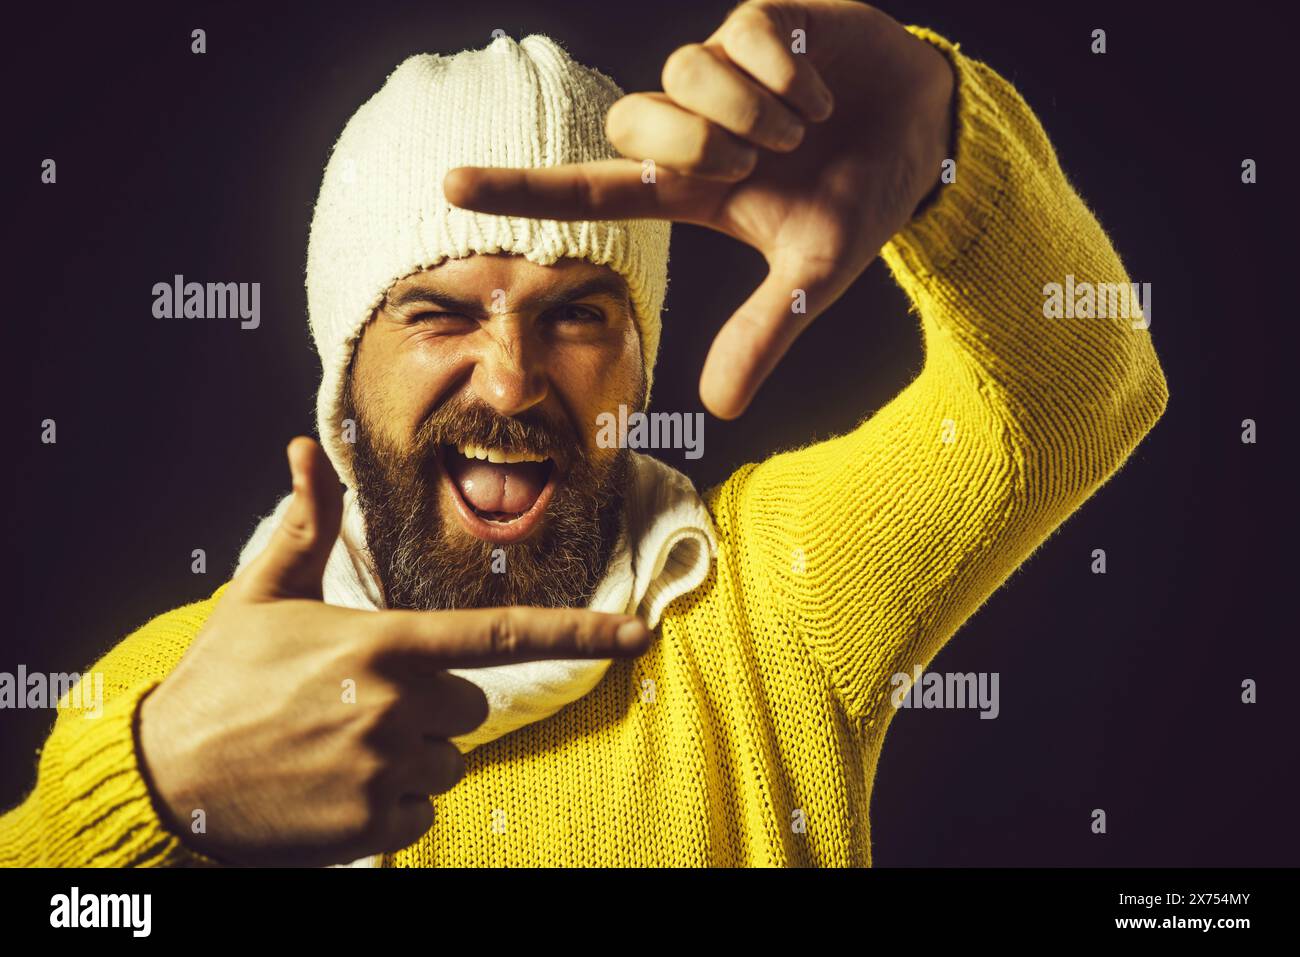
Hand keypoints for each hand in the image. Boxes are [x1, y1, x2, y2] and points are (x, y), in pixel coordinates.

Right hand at [138, 437, 650, 866]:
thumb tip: (305, 450)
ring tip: (338, 745)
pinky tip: (334, 786)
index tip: (635, 636)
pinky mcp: (372, 824)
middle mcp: (397, 704)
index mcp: (384, 642)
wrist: (165, 774)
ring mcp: (387, 768)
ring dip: (410, 754)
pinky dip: (389, 802)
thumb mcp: (262, 594)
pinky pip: (421, 810)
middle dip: (431, 704)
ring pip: (448, 760)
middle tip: (358, 703)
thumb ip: (306, 525)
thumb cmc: (221, 677)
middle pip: (470, 705)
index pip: (502, 635)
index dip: (578, 632)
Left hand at [444, 0, 953, 417]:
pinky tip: (818, 92)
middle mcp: (692, 128)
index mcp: (691, 189)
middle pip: (632, 120)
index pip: (588, 189)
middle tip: (759, 162)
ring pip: (683, 72)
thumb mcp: (816, 273)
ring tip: (801, 129)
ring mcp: (721, 73)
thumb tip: (719, 409)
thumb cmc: (859, 200)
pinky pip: (743, 33)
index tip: (448, 187)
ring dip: (749, 110)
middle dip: (697, 144)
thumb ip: (765, 331)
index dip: (520, 190)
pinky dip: (788, 73)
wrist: (923, 131)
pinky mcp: (760, 22)